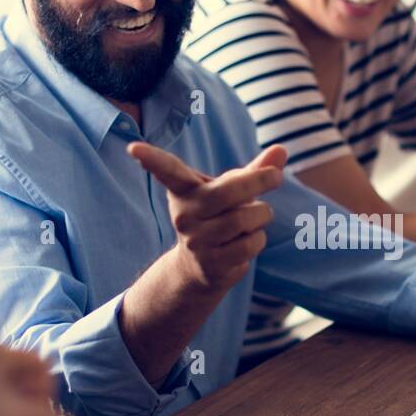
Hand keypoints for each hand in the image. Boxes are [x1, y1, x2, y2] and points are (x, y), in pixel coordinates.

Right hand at [130, 142, 287, 292]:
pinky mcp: (211, 263)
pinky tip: (247, 240)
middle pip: (227, 192)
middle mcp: (185, 214)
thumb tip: (282, 150)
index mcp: (184, 189)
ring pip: (245, 218)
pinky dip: (259, 239)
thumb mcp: (231, 190)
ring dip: (261, 214)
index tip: (134, 148)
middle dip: (258, 181)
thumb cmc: (217, 216)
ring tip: (255, 217)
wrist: (198, 268)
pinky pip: (250, 244)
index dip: (151, 159)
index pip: (167, 171)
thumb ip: (254, 170)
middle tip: (276, 177)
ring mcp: (196, 241)